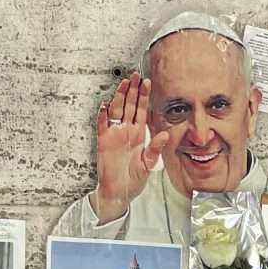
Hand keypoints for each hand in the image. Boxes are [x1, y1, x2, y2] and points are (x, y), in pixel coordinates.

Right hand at [91, 74, 170, 222]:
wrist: (119, 192)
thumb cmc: (134, 180)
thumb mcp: (148, 165)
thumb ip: (155, 149)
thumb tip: (165, 135)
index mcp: (139, 134)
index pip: (141, 111)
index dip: (144, 97)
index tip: (147, 83)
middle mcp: (127, 131)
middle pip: (129, 105)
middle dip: (132, 90)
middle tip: (135, 76)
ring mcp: (114, 134)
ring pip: (116, 110)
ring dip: (119, 97)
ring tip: (123, 83)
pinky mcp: (103, 141)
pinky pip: (102, 125)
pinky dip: (103, 116)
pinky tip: (105, 106)